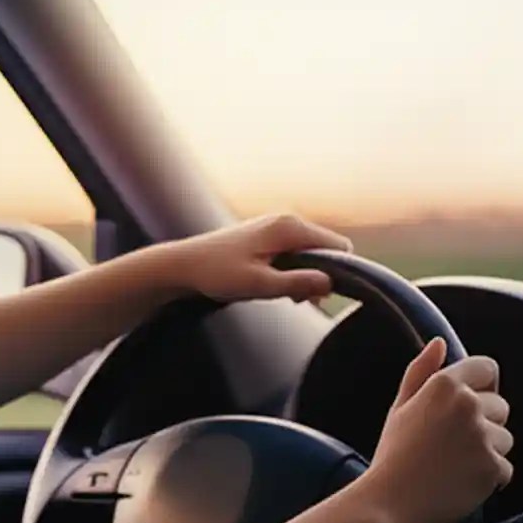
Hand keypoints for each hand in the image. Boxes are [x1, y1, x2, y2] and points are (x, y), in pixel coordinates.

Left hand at [162, 214, 352, 302]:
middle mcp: (286, 221)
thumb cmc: (216, 273)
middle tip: (297, 300)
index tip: (319, 295)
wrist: (183, 265)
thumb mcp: (259, 284)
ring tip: (282, 295)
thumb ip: (296, 283)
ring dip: (303, 278)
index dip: (337, 272)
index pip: (339, 246)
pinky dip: (290, 273)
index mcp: (289, 227)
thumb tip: (330, 283)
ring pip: (309, 255)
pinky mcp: (267, 238)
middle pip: (325, 251)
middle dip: (319, 277)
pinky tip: (273, 287)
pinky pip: (293, 255)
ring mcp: (276, 228)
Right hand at [358, 337, 513, 522]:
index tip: (467, 406)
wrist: (389, 502)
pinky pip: (505, 467)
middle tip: (451, 444)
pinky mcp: (493, 466)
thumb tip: (439, 342)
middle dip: (484, 423)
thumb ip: (421, 371)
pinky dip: (489, 477)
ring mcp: (483, 436)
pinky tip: (462, 482)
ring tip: (454, 464)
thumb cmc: (392, 454)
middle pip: (500, 406)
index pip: (487, 368)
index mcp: (444, 385)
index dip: (481, 386)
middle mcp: (467, 405)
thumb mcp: (400, 407)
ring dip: (488, 451)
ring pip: (505, 438)